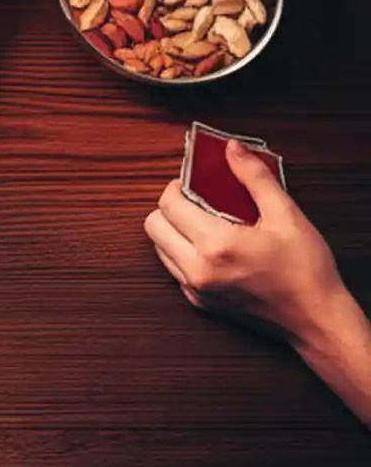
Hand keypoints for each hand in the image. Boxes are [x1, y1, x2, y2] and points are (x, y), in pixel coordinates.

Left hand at [144, 140, 348, 344]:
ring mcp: (195, 289)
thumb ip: (254, 177)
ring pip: (159, 250)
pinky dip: (183, 254)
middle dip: (168, 209)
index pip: (169, 206)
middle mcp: (197, 269)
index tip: (190, 182)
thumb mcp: (286, 215)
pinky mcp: (198, 302)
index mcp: (216, 245)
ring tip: (204, 223)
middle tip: (193, 201)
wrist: (313, 316)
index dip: (175, 188)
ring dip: (173, 232)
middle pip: (153, 227)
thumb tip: (232, 150)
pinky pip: (174, 270)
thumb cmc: (304, 268)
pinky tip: (211, 248)